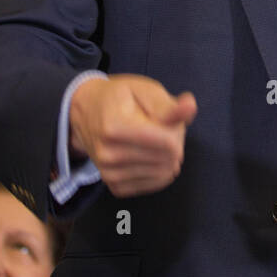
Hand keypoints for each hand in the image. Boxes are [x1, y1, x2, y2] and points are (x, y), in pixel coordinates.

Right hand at [69, 74, 197, 197]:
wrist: (86, 113)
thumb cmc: (119, 98)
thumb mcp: (143, 89)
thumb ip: (168, 104)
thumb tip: (190, 107)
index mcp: (114, 127)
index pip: (168, 143)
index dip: (177, 129)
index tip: (166, 118)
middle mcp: (108, 155)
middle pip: (169, 159)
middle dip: (174, 142)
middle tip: (160, 127)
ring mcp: (109, 174)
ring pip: (164, 173)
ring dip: (167, 156)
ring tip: (152, 139)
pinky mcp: (115, 187)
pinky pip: (154, 184)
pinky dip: (160, 169)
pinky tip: (149, 154)